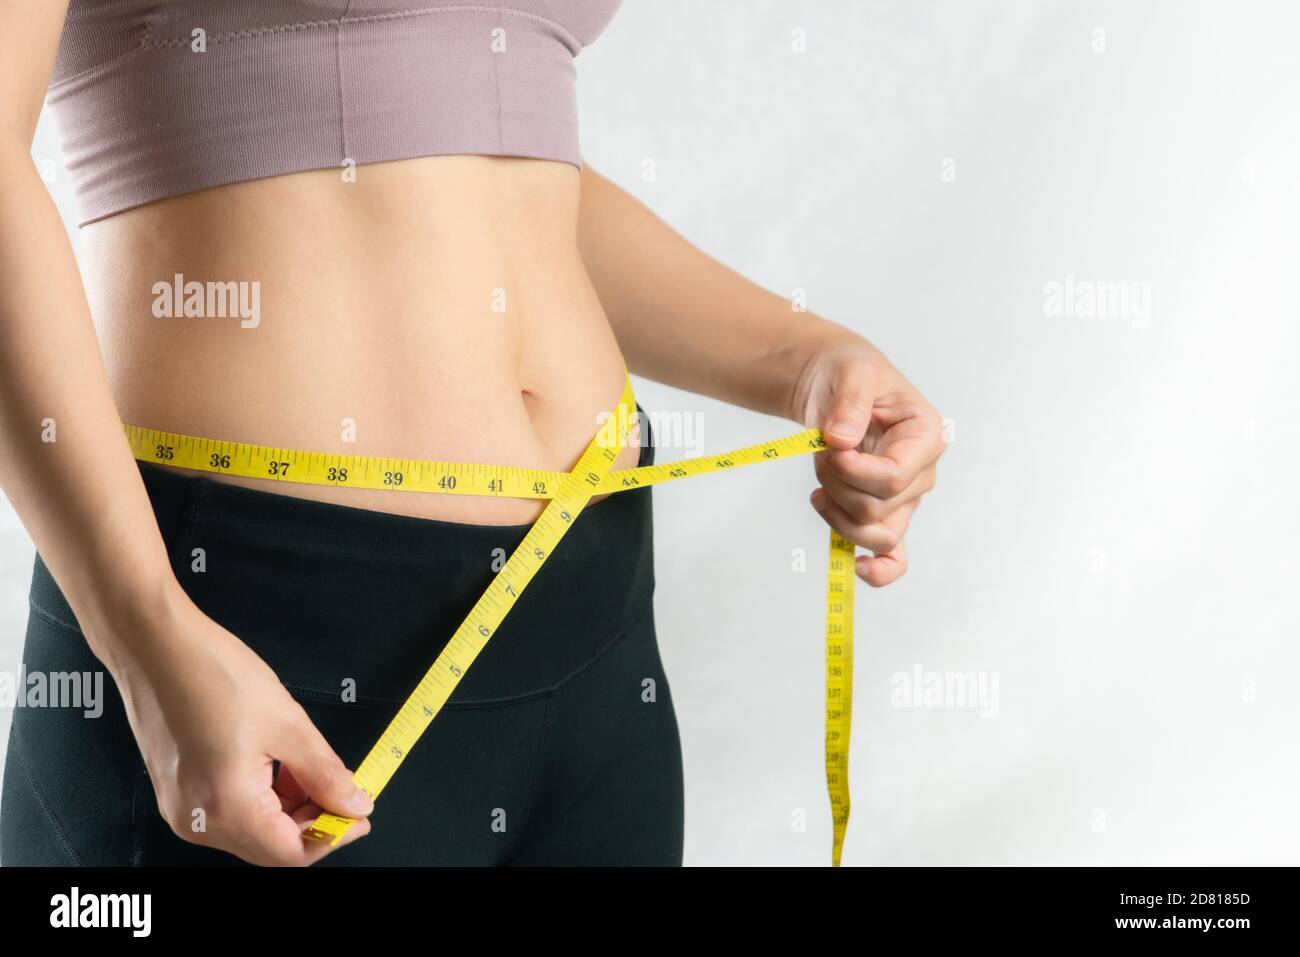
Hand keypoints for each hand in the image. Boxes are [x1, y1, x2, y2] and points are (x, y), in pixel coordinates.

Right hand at [109, 583, 373, 864]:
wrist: (155, 645)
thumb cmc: (213, 675)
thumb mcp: (288, 724)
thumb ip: (326, 773)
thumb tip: (355, 804)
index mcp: (226, 809)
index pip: (291, 855)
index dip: (333, 836)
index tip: (360, 814)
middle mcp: (197, 821)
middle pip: (270, 847)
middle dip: (312, 821)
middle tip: (341, 786)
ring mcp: (181, 809)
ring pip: (251, 830)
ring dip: (288, 808)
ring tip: (307, 766)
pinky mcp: (176, 791)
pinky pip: (230, 812)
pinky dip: (262, 798)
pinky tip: (277, 764)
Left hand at [789, 329, 945, 585]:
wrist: (831, 386)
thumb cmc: (848, 374)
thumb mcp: (850, 373)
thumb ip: (849, 403)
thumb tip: (841, 440)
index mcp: (925, 436)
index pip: (895, 478)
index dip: (855, 473)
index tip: (830, 449)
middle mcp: (921, 473)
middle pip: (877, 509)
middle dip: (837, 484)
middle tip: (821, 452)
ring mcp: (904, 499)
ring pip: (875, 535)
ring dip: (836, 512)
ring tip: (820, 480)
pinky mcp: (885, 514)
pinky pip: (892, 557)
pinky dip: (879, 570)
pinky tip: (857, 568)